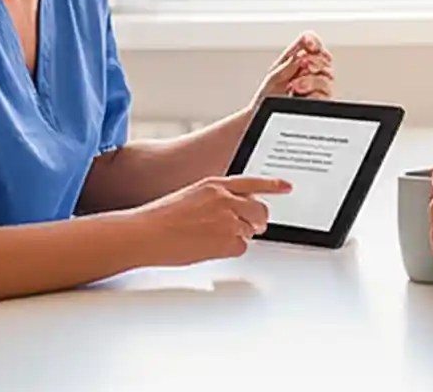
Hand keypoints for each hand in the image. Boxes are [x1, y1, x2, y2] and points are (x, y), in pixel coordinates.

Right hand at [133, 176, 291, 266]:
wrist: (146, 234)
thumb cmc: (161, 218)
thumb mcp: (191, 195)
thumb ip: (216, 198)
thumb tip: (234, 209)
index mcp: (215, 184)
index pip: (252, 182)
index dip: (273, 185)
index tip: (287, 187)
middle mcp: (225, 200)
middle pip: (260, 209)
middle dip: (258, 220)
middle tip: (251, 226)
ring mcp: (228, 221)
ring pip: (251, 230)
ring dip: (238, 235)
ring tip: (212, 237)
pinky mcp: (226, 242)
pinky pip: (241, 248)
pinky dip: (230, 250)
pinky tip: (209, 247)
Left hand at [252, 31, 334, 103]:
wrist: (265, 114)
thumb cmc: (267, 95)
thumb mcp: (273, 76)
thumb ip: (288, 65)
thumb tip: (301, 57)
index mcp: (297, 58)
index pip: (310, 41)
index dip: (313, 41)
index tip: (310, 46)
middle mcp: (310, 69)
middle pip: (323, 57)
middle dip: (314, 60)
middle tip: (303, 65)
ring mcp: (318, 85)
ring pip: (327, 76)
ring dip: (311, 80)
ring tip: (294, 87)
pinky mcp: (321, 100)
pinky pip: (325, 94)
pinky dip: (313, 94)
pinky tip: (301, 96)